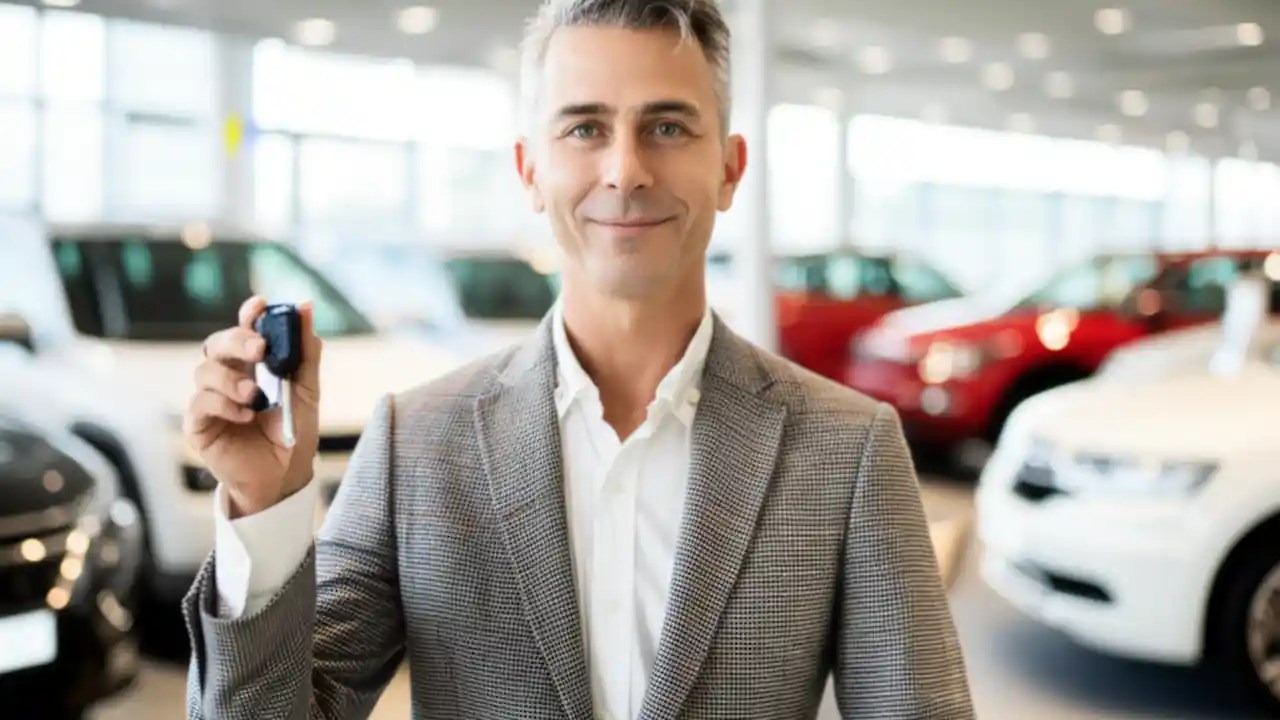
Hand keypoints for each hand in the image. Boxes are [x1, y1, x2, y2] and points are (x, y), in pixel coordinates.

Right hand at [184, 296, 323, 517]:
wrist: (284, 477)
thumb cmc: (293, 432)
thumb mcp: (307, 391)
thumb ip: (306, 354)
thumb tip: (307, 309)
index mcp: (251, 366)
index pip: (242, 331)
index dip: (247, 315)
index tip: (260, 304)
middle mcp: (226, 378)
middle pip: (216, 344)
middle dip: (237, 340)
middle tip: (260, 349)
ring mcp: (210, 400)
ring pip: (204, 371)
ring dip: (231, 379)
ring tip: (256, 396)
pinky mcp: (199, 425)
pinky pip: (199, 403)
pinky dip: (223, 404)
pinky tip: (246, 414)